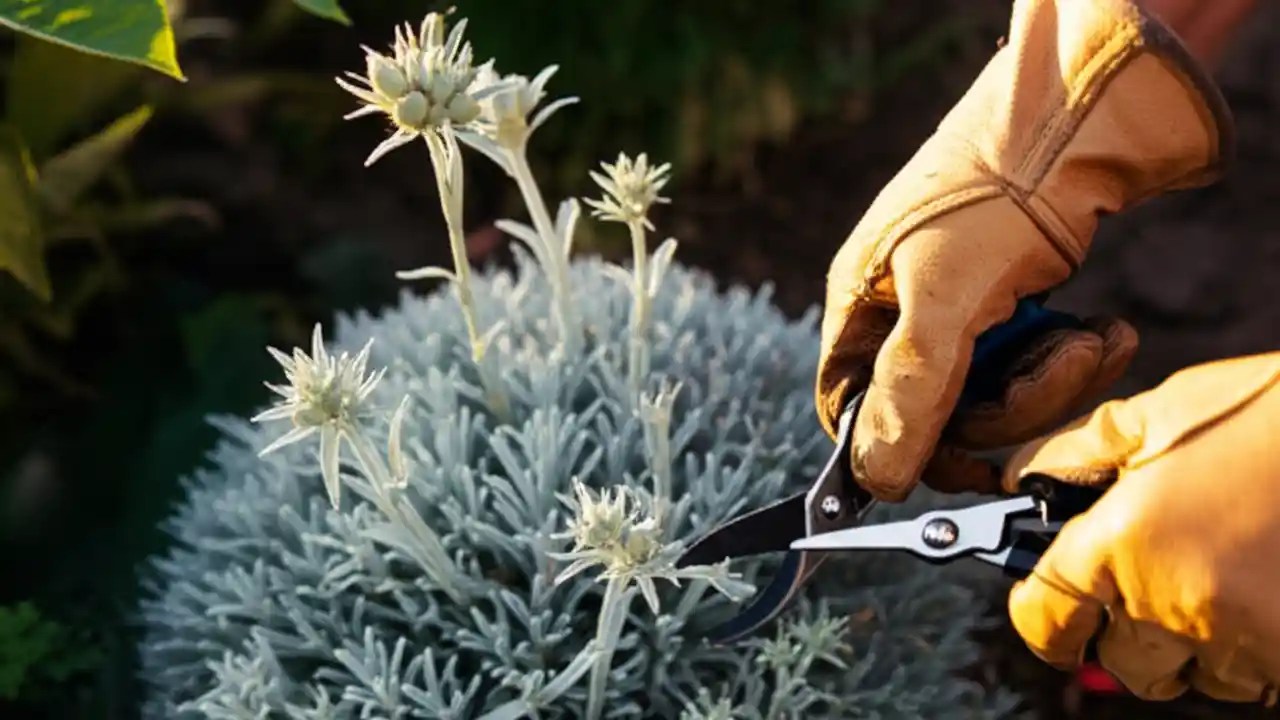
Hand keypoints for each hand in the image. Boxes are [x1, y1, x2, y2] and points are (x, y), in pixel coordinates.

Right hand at [815, 0, 1232, 501]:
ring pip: (995, 397)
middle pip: (938, 414)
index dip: (902, 446)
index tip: (967, 466)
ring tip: (1094, 339)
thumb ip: (910, 392)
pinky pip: (1036, 368)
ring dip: (1054, 381)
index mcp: (861, 309)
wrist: (1080, 122)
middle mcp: (903, 316)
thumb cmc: (991, 195)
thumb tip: (873, 478)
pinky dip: (1075, 358)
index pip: (852, 410)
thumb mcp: (945, 298)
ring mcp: (962, 313)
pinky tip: (1105, 331)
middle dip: (1009, 406)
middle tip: (1060, 367)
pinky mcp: (1016, 308)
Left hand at [1002, 352, 1279, 703]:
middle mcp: (1178, 600)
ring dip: (1197, 639)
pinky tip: (1264, 582)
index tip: (1050, 606)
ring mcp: (1247, 637)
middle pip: (1120, 663)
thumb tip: (1019, 480)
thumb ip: (1078, 452)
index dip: (1040, 614)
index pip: (1043, 618)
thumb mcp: (1163, 410)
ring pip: (1195, 675)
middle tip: (1154, 575)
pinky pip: (1255, 679)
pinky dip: (1252, 647)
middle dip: (1126, 627)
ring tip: (1227, 567)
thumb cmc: (1270, 410)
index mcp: (1125, 539)